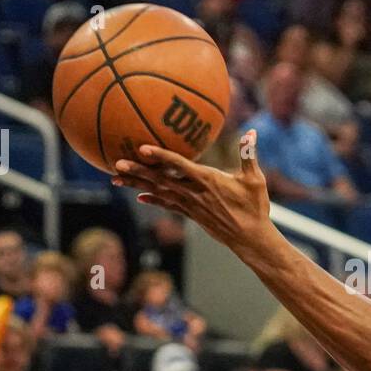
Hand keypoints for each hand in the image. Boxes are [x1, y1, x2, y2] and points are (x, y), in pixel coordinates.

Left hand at [113, 131, 271, 253]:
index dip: (161, 156)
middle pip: (160, 179)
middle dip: (138, 171)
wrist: (250, 238)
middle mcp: (194, 193)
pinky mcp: (192, 215)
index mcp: (208, 180)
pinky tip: (139, 196)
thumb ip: (248, 155)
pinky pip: (168, 205)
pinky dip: (153, 199)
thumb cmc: (255, 208)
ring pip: (159, 192)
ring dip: (137, 184)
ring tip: (115, 179)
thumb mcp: (255, 180)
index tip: (143, 148)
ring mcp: (191, 205)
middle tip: (116, 163)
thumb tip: (251, 132)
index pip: (179, 165)